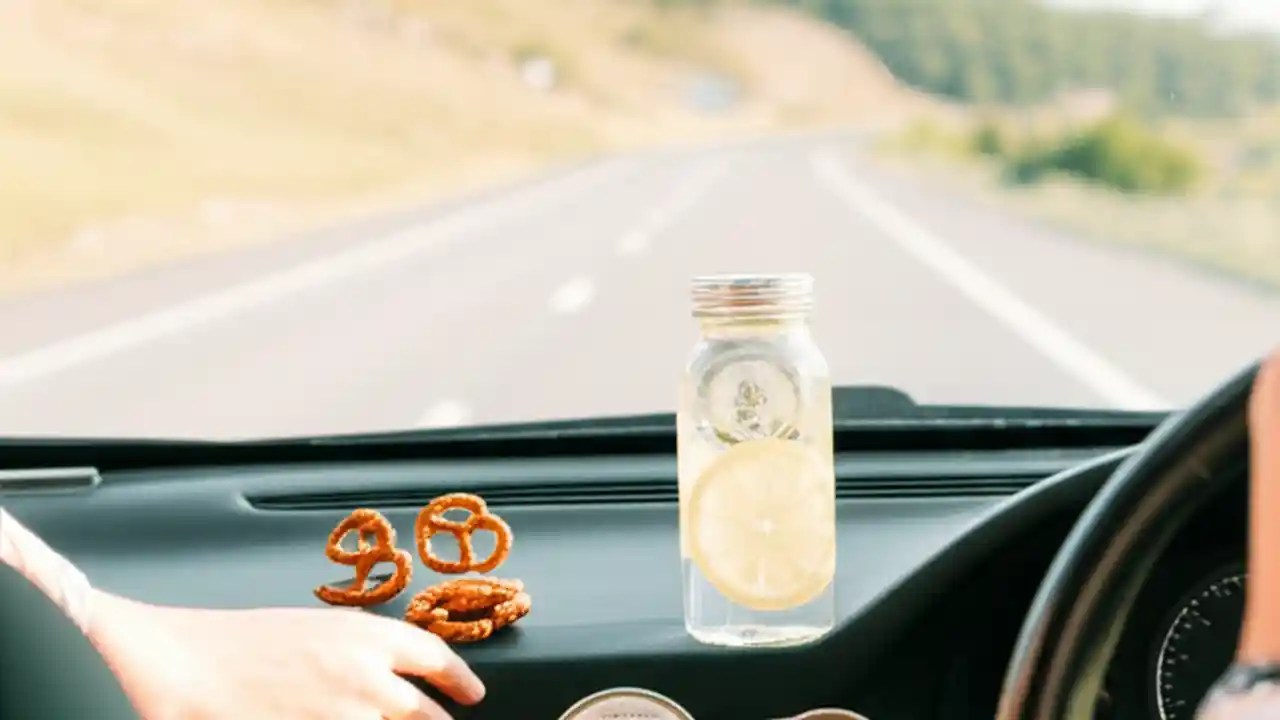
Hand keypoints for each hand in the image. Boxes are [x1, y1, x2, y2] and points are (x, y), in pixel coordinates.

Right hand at [86, 588, 483, 719]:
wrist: (178, 659)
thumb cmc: (239, 642)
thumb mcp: (315, 631)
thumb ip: (362, 654)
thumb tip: (392, 678)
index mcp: (367, 636)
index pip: (437, 659)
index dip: (460, 681)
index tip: (472, 695)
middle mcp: (367, 678)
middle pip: (425, 714)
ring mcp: (344, 716)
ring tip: (361, 716)